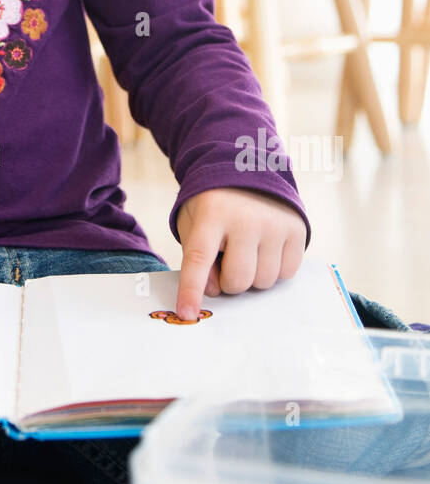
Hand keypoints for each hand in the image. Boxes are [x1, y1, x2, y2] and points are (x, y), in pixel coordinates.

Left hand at [175, 187, 306, 321]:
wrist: (248, 169)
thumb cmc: (214, 206)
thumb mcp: (193, 223)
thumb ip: (196, 259)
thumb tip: (214, 292)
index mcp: (211, 214)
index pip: (198, 259)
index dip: (191, 290)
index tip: (186, 314)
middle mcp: (246, 219)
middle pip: (237, 281)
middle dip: (228, 281)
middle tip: (225, 259)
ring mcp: (275, 224)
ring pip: (263, 282)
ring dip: (252, 276)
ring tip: (246, 248)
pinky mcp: (297, 229)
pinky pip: (286, 274)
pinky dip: (274, 269)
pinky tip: (265, 248)